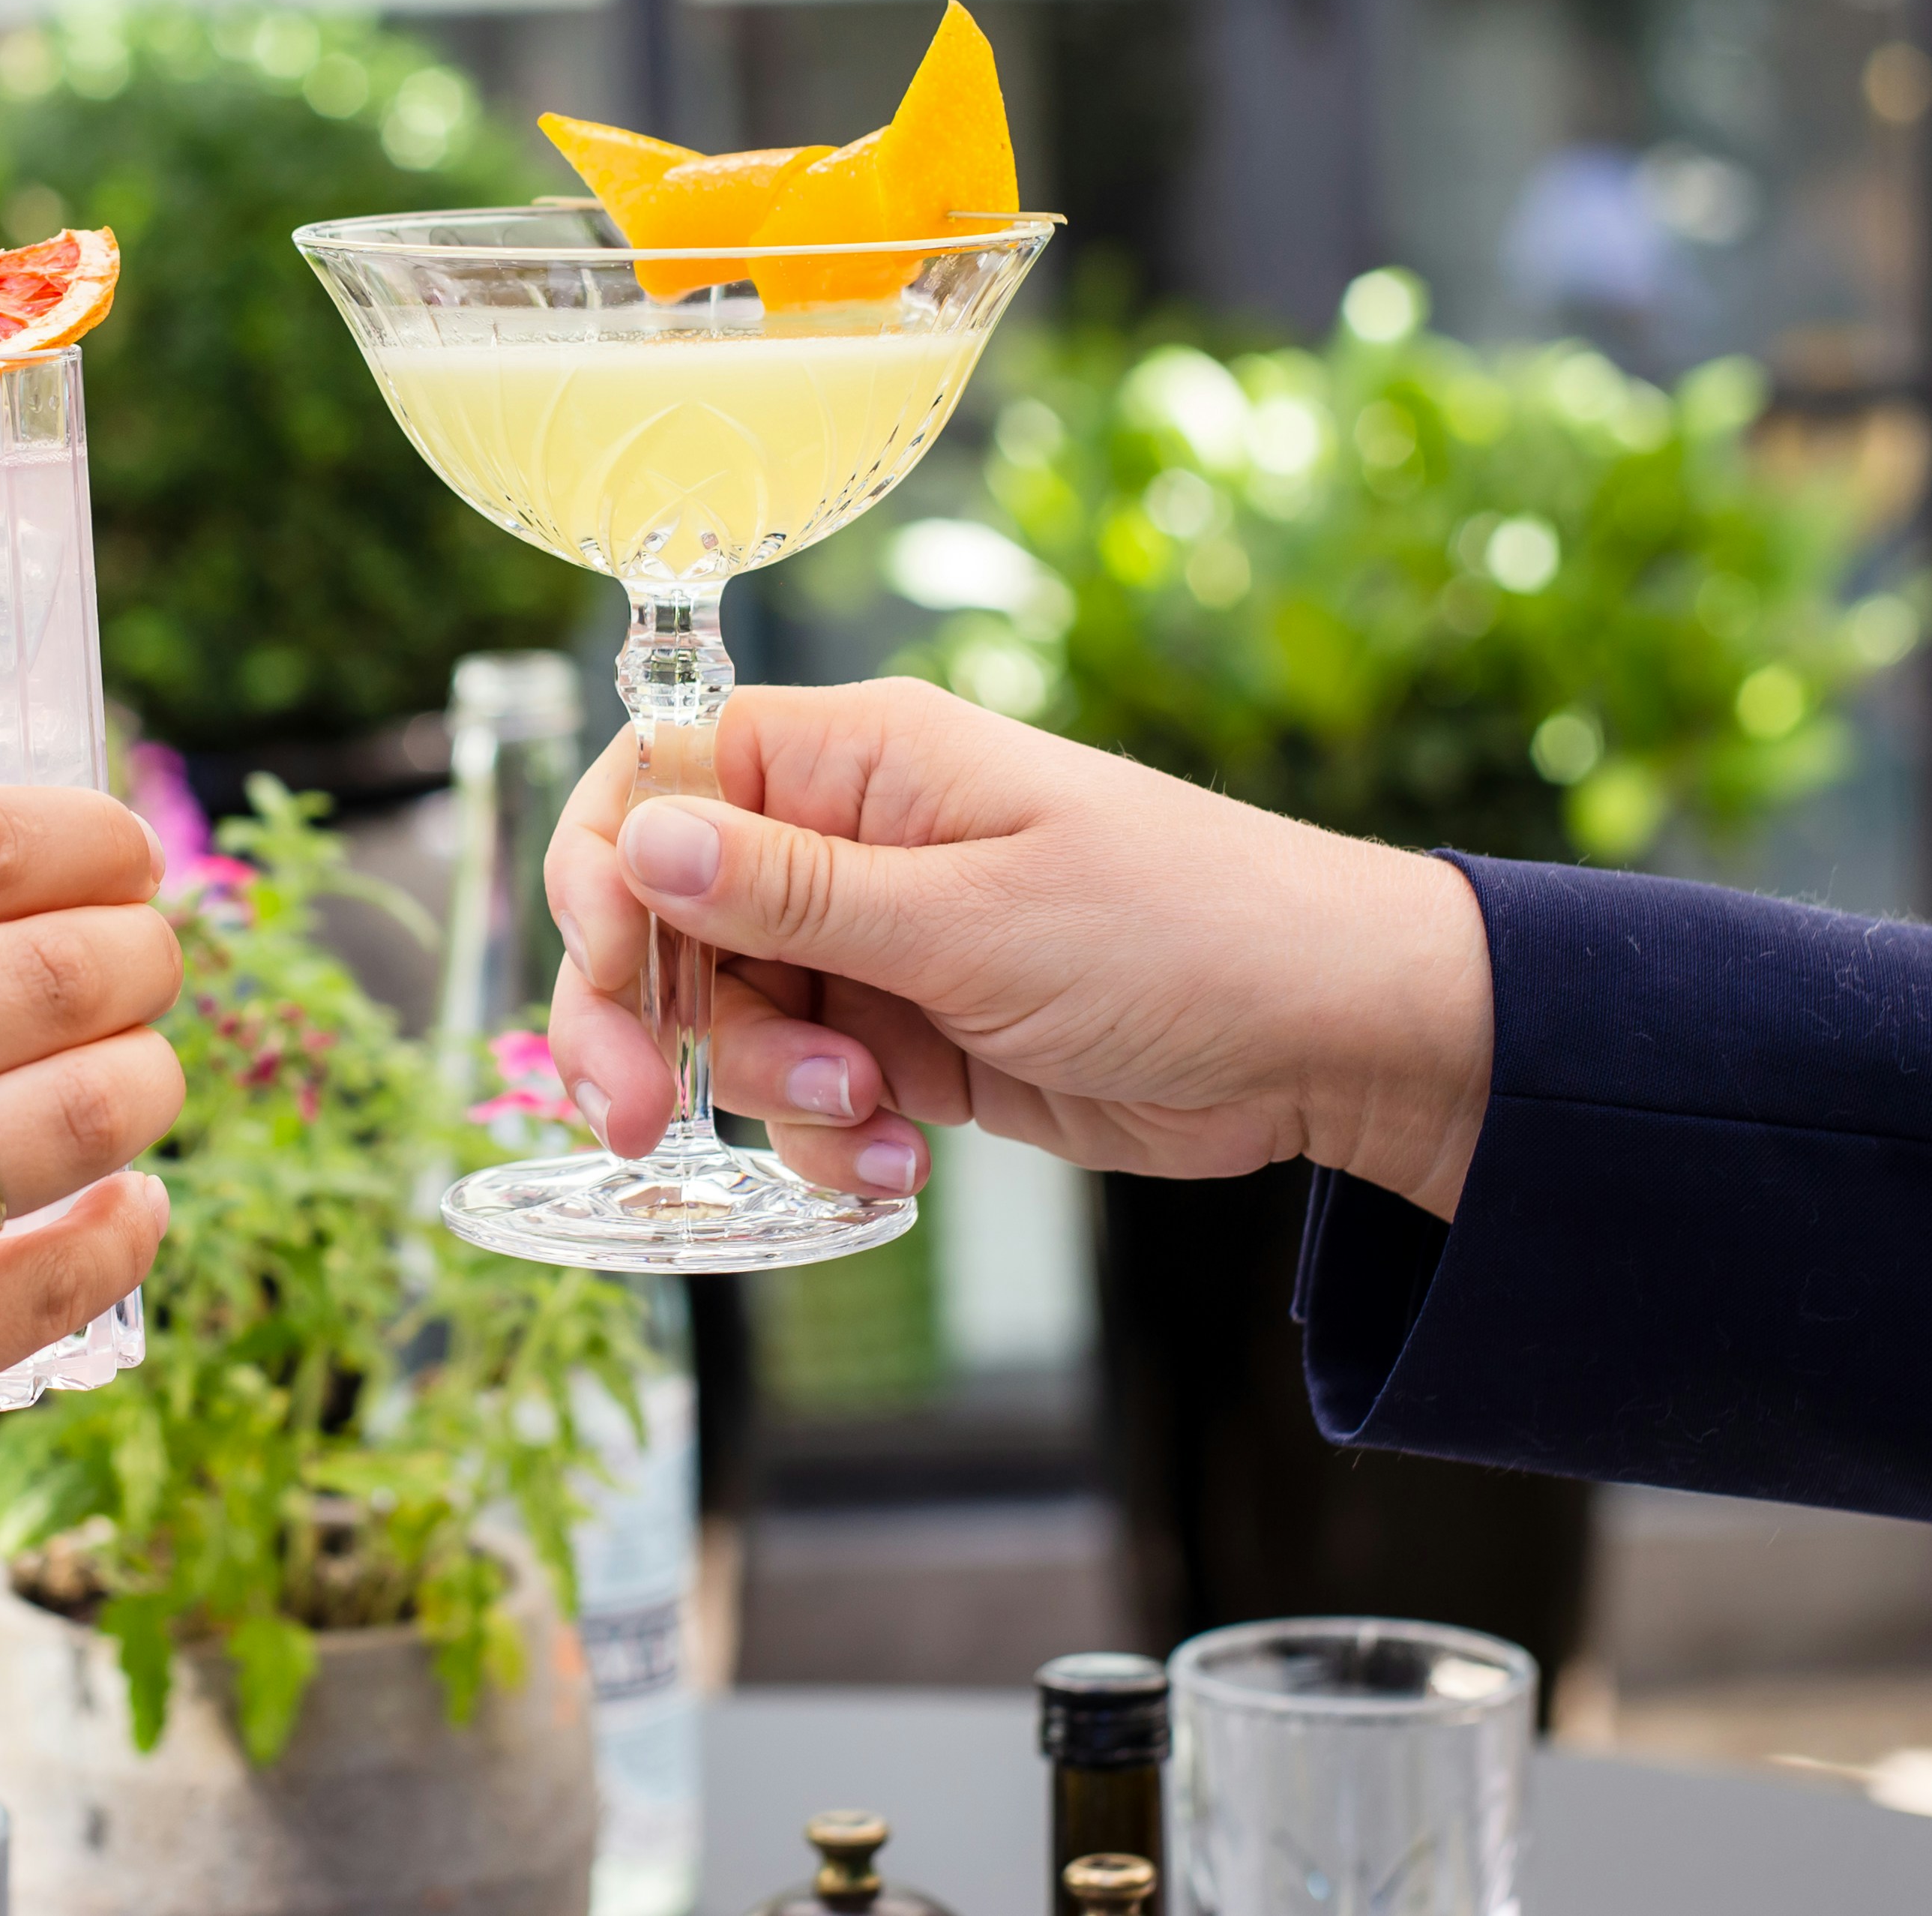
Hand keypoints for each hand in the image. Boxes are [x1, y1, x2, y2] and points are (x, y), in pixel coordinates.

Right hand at [0, 786, 186, 1650]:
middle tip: (153, 956)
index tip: (125, 851)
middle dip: (142, 951)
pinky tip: (132, 1203)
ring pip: (80, 1121)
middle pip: (50, 973)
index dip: (87, 837)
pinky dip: (125, 1232)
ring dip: (149, 1079)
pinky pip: (52, 1286)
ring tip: (147, 1070)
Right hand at [543, 679, 1490, 1219]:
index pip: (655, 780)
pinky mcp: (909, 1038)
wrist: (1329, 1037)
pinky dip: (829, 1143)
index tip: (602, 975)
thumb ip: (790, 892)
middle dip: (646, 1022)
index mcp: (854, 762)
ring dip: (767, 1093)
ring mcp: (875, 944)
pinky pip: (805, 1094)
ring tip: (871, 1120)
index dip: (602, 875)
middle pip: (664, 919)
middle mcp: (846, 842)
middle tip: (638, 1117)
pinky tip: (903, 1168)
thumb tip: (638, 835)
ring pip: (728, 1022)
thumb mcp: (969, 917)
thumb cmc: (1180, 931)